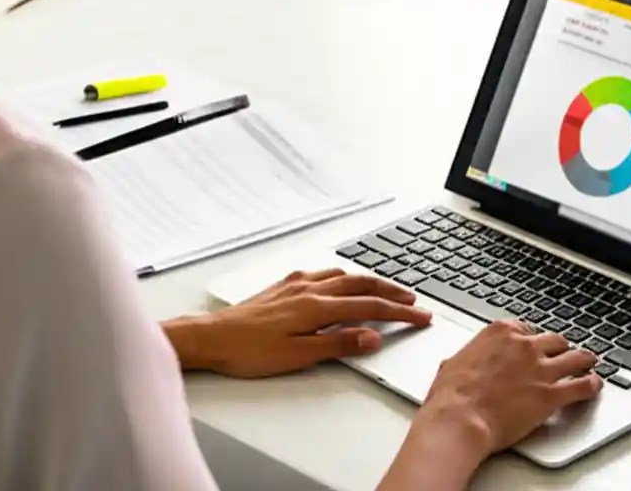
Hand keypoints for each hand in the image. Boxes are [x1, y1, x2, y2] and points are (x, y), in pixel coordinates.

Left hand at [163, 268, 431, 377]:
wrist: (209, 337)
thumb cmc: (248, 351)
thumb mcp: (298, 356)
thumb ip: (338, 344)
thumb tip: (372, 336)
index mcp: (317, 306)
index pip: (370, 306)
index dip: (399, 312)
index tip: (421, 316)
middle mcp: (309, 289)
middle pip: (362, 284)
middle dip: (391, 291)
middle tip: (413, 300)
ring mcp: (294, 284)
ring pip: (343, 275)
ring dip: (368, 281)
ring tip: (384, 288)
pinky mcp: (281, 286)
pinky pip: (322, 274)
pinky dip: (342, 277)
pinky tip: (338, 282)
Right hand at [379, 320, 602, 489]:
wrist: (458, 420)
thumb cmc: (450, 397)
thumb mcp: (454, 363)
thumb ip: (469, 357)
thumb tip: (463, 363)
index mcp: (501, 332)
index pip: (529, 329)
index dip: (535, 340)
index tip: (537, 347)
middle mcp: (525, 345)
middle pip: (555, 340)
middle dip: (560, 349)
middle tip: (563, 356)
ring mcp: (541, 368)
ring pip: (576, 357)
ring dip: (584, 361)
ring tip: (589, 363)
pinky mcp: (552, 394)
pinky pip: (583, 385)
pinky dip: (593, 385)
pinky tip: (595, 385)